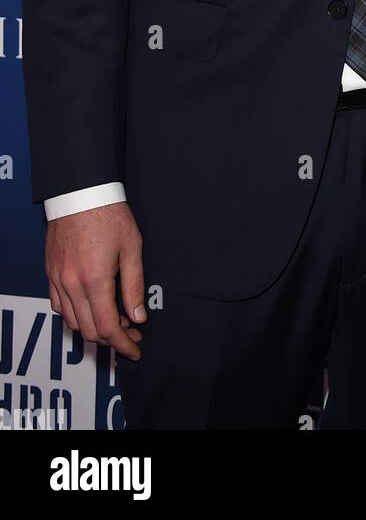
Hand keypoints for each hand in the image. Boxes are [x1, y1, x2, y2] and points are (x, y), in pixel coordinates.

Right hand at [46, 202, 145, 359]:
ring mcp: (59, 280)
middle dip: (112, 339)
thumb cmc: (110, 215)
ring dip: (93, 329)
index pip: (108, 327)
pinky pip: (59, 306)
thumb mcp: (132, 248)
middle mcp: (72, 284)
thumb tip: (137, 316)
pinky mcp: (51, 273)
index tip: (135, 349)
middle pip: (89, 330)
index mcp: (95, 280)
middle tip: (131, 332)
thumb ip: (134, 285)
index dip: (123, 344)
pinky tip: (91, 307)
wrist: (80, 193)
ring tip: (115, 320)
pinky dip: (75, 315)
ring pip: (73, 321)